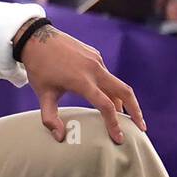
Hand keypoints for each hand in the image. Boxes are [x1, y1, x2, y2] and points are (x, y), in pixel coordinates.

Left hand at [17, 20, 145, 143]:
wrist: (36, 38)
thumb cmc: (38, 68)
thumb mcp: (42, 94)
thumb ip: (50, 118)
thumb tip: (60, 138)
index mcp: (82, 81)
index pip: (106, 106)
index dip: (114, 124)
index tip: (119, 138)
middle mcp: (94, 70)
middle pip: (125, 92)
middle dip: (135, 111)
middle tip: (140, 127)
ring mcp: (96, 60)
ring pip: (116, 83)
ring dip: (122, 100)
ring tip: (122, 115)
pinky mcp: (94, 54)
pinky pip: (106, 74)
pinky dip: (110, 87)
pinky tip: (105, 95)